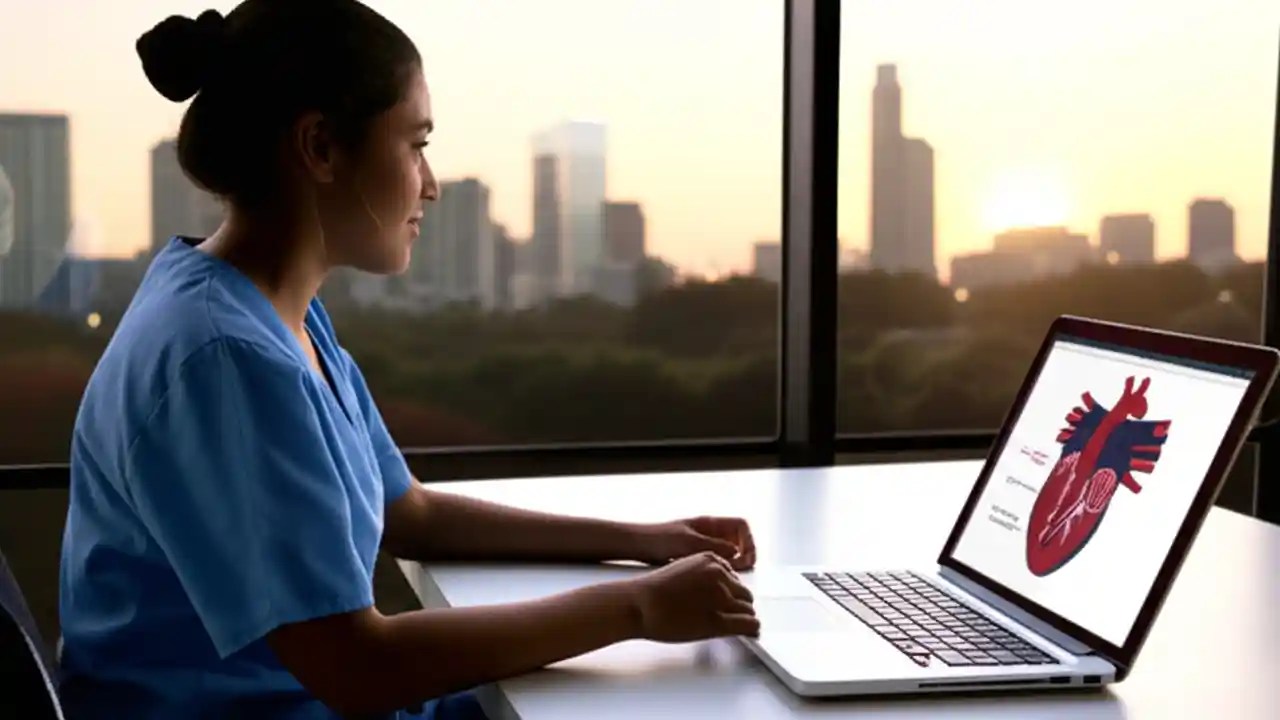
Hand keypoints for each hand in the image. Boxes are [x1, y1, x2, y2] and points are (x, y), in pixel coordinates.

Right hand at [627, 551, 758, 641]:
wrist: (639, 604)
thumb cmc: (653, 590)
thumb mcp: (683, 569)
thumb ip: (703, 576)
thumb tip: (713, 592)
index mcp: (711, 560)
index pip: (734, 577)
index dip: (730, 592)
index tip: (727, 602)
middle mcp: (720, 575)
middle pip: (744, 592)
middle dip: (740, 605)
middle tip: (733, 616)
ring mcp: (721, 596)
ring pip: (748, 608)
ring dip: (745, 617)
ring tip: (742, 626)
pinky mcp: (719, 619)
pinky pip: (748, 623)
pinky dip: (752, 628)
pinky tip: (751, 632)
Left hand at [633, 516, 756, 570]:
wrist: (638, 546)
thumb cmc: (660, 539)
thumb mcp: (689, 542)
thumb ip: (714, 546)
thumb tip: (737, 553)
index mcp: (710, 523)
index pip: (741, 526)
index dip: (748, 540)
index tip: (747, 558)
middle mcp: (709, 533)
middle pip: (738, 541)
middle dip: (744, 555)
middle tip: (741, 571)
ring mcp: (703, 545)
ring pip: (728, 554)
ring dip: (733, 565)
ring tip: (731, 579)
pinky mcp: (695, 558)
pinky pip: (716, 563)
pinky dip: (721, 572)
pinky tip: (717, 583)